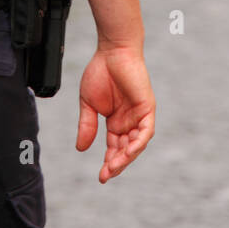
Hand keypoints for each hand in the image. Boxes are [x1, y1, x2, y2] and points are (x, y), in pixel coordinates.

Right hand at [76, 45, 154, 182]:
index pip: (114, 147)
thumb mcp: (89, 104)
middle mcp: (129, 121)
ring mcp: (139, 116)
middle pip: (125, 149)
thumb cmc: (100, 72)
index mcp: (116, 121)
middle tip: (106, 174)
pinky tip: (129, 152)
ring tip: (114, 167)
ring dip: (126, 157)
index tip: (101, 176)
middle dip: (117, 163)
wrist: (112, 51)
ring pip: (136, 144)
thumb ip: (87, 126)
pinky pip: (146, 131)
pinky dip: (138, 143)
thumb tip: (81, 149)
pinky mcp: (147, 108)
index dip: (109, 162)